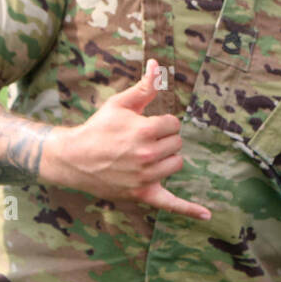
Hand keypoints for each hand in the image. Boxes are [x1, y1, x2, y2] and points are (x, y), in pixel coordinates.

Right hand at [47, 60, 208, 219]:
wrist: (74, 158)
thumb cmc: (98, 128)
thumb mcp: (120, 104)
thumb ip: (144, 87)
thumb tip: (157, 64)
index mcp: (144, 131)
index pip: (173, 124)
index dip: (161, 123)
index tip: (144, 125)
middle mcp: (147, 155)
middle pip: (177, 144)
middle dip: (164, 140)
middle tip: (142, 141)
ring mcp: (145, 177)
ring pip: (176, 165)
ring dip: (167, 159)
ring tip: (146, 156)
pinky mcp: (142, 194)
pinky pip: (171, 204)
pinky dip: (189, 210)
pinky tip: (207, 216)